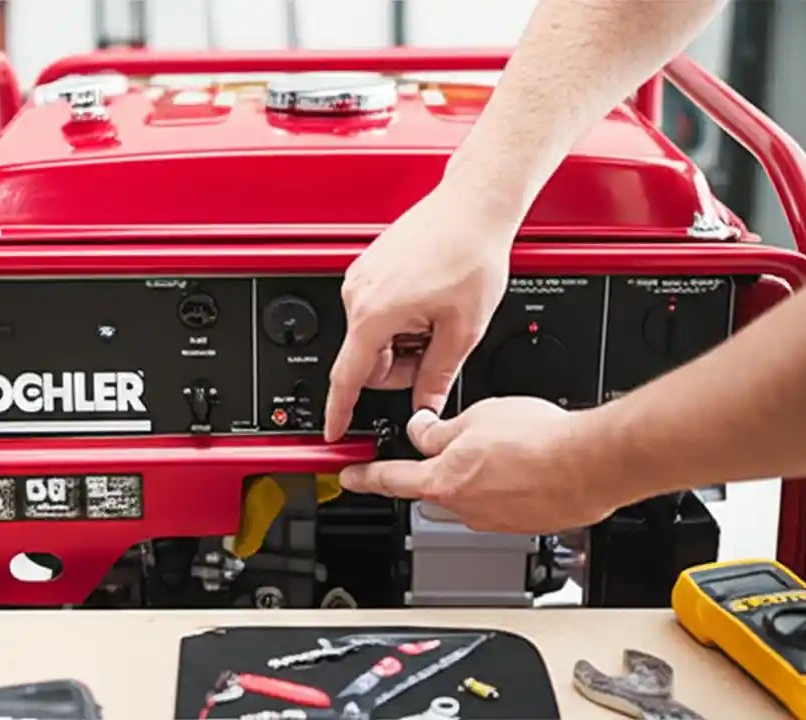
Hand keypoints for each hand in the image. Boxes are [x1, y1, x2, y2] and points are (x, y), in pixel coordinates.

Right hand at [323, 183, 516, 440]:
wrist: (472, 207)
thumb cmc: (469, 252)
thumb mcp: (462, 329)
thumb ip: (437, 377)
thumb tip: (425, 408)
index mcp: (374, 315)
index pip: (347, 378)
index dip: (340, 411)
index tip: (334, 431)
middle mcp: (357, 295)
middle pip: (366, 360)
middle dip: (399, 367)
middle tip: (436, 349)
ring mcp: (361, 278)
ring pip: (373, 336)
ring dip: (402, 340)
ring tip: (437, 318)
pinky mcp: (369, 268)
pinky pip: (376, 311)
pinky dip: (400, 319)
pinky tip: (429, 302)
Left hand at [338, 399, 625, 533]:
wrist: (590, 464)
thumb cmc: (539, 441)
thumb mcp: (476, 416)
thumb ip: (440, 429)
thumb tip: (422, 430)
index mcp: (442, 481)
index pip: (390, 479)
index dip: (364, 476)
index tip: (349, 477)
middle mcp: (464, 508)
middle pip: (433, 487)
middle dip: (437, 467)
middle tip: (456, 442)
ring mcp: (495, 520)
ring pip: (470, 494)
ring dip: (477, 474)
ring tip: (504, 446)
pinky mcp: (523, 523)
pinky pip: (502, 501)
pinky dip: (507, 483)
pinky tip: (525, 462)